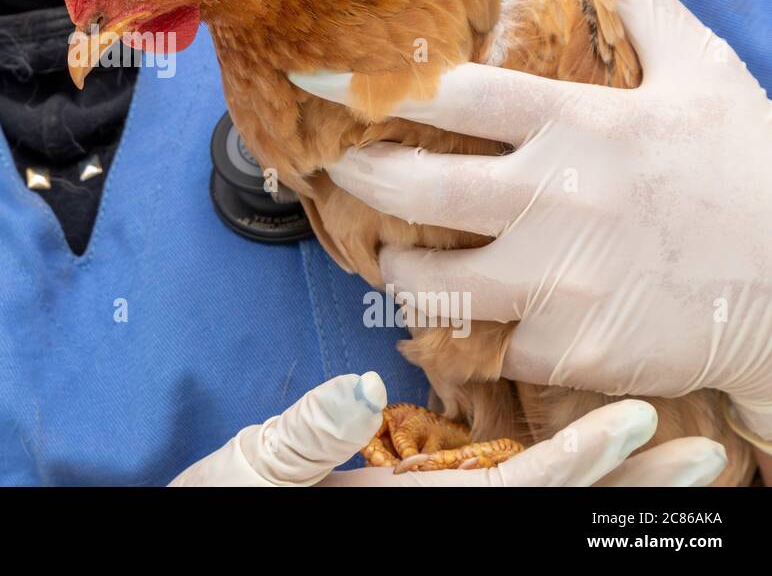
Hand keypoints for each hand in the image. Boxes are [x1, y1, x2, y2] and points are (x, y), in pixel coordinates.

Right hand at [169, 371, 726, 485]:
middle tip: (709, 455)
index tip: (642, 423)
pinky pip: (507, 511)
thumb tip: (363, 386)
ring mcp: (428, 528)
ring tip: (682, 463)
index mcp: (395, 514)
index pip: (509, 494)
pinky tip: (601, 477)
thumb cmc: (217, 507)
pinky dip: (564, 495)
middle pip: (548, 517)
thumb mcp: (245, 472)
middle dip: (630, 490)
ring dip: (612, 494)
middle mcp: (427, 528)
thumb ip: (304, 435)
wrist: (207, 531)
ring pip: (538, 518)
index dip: (578, 462)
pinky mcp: (417, 520)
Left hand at [289, 0, 771, 437]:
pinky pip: (484, 342)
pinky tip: (474, 311)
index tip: (317, 80)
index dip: (370, 84)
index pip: (450, 97)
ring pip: (425, 282)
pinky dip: (471, 330)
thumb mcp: (702, 74)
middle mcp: (554, 201)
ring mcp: (556, 282)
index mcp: (579, 126)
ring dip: (397, 269)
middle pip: (412, 188)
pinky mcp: (568, 348)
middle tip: (349, 170)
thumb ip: (636, 4)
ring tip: (399, 255)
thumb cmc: (751, 173)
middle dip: (362, 178)